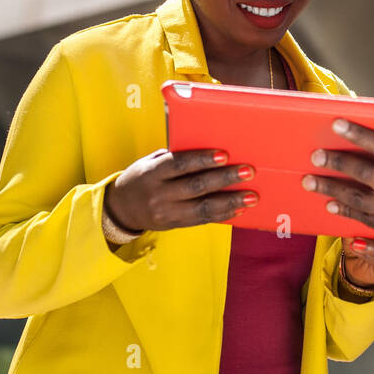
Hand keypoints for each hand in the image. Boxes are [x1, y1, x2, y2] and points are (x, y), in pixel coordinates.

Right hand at [105, 147, 255, 232]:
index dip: (202, 159)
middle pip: (195, 186)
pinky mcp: (174, 225)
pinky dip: (222, 215)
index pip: (179, 164)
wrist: (121, 208)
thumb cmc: (142, 177)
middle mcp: (158, 194)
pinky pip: (201, 220)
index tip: (225, 155)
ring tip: (252, 196)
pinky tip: (238, 209)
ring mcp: (166, 213)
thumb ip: (174, 157)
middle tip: (248, 171)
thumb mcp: (150, 162)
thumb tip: (208, 148)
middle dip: (224, 179)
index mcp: (152, 173)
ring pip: (202, 207)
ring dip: (230, 202)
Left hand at [302, 115, 373, 258]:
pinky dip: (345, 212)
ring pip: (359, 198)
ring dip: (331, 189)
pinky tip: (329, 204)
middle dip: (339, 163)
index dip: (360, 134)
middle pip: (367, 173)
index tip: (337, 124)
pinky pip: (364, 220)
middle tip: (316, 156)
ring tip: (309, 181)